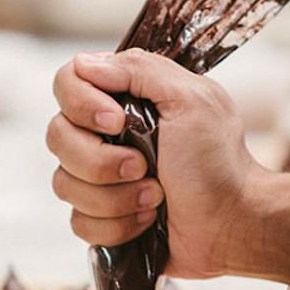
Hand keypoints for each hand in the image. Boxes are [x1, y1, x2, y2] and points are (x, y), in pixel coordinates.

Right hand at [47, 49, 289, 279]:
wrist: (232, 225)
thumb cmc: (219, 161)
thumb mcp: (192, 100)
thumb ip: (140, 70)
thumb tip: (84, 63)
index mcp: (125, 99)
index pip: (66, 82)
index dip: (81, 103)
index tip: (117, 119)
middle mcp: (105, 134)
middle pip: (57, 137)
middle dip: (100, 161)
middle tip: (144, 167)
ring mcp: (100, 178)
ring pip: (64, 184)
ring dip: (114, 198)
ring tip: (155, 198)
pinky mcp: (102, 217)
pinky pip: (78, 222)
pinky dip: (116, 226)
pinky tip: (146, 222)